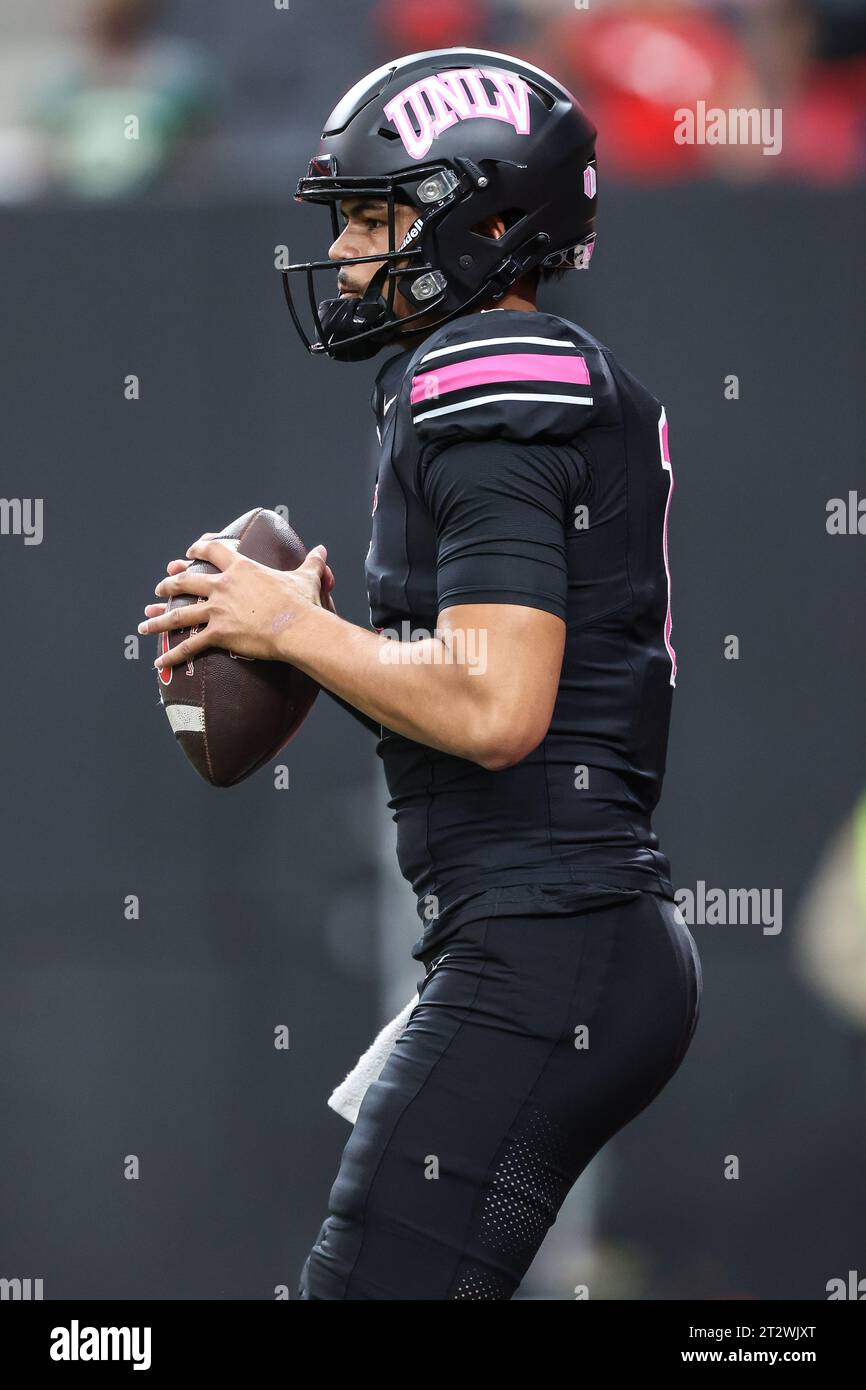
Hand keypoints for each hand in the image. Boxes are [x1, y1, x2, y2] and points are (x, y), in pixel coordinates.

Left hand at [140, 533, 335, 670]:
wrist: (298, 627)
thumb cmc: (301, 602)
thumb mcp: (307, 577)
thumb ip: (312, 562)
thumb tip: (322, 550)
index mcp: (241, 568)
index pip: (213, 550)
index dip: (199, 548)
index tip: (190, 551)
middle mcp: (223, 586)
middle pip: (186, 580)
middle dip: (170, 584)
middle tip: (161, 588)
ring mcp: (218, 610)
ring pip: (179, 612)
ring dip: (159, 618)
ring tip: (145, 622)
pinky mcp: (218, 633)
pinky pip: (189, 645)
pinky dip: (172, 655)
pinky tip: (158, 662)